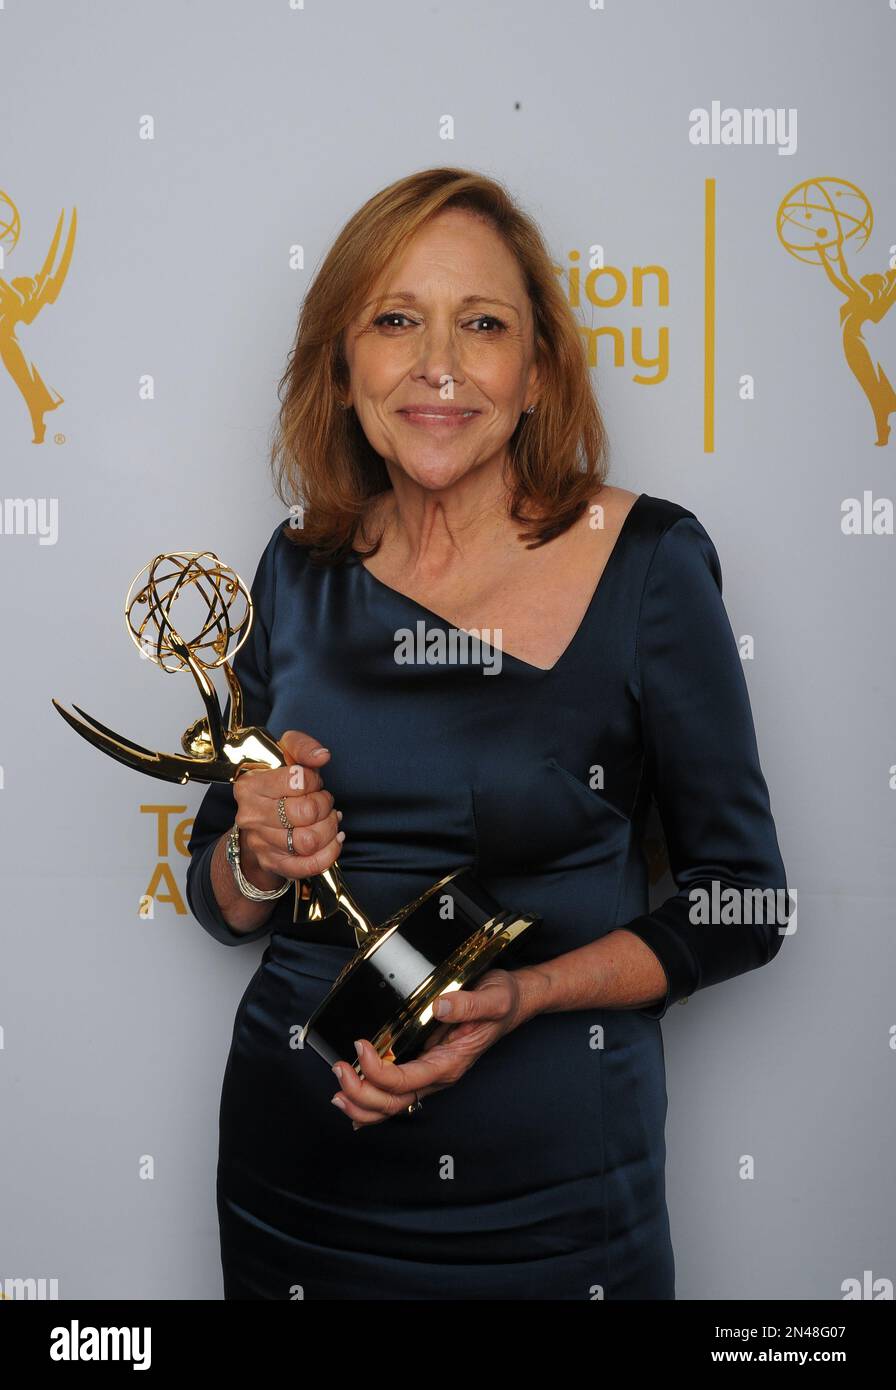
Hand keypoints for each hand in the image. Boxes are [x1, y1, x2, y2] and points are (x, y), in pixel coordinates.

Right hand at [233, 728, 343, 889]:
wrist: (257, 818)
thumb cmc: (277, 785)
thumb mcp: (285, 755)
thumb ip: (303, 747)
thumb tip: (322, 756)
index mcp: (250, 785)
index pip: (297, 781)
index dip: (314, 781)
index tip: (312, 782)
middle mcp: (251, 815)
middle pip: (305, 813)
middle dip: (324, 805)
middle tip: (323, 802)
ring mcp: (260, 842)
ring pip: (309, 841)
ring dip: (329, 828)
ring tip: (328, 820)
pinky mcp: (273, 863)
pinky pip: (309, 865)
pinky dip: (330, 853)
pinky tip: (334, 840)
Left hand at [329, 967, 535, 1128]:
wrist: (514, 1002)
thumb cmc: (503, 1001)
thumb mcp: (494, 997)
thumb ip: (470, 1004)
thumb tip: (441, 1005)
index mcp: (450, 1063)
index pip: (407, 1080)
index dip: (378, 1071)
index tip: (361, 1046)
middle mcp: (438, 1074)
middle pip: (393, 1102)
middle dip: (361, 1093)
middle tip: (338, 1069)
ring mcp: (430, 1072)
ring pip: (391, 1105)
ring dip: (361, 1103)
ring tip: (338, 1090)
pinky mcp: (424, 1064)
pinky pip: (396, 1093)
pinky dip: (370, 1101)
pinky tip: (352, 1099)